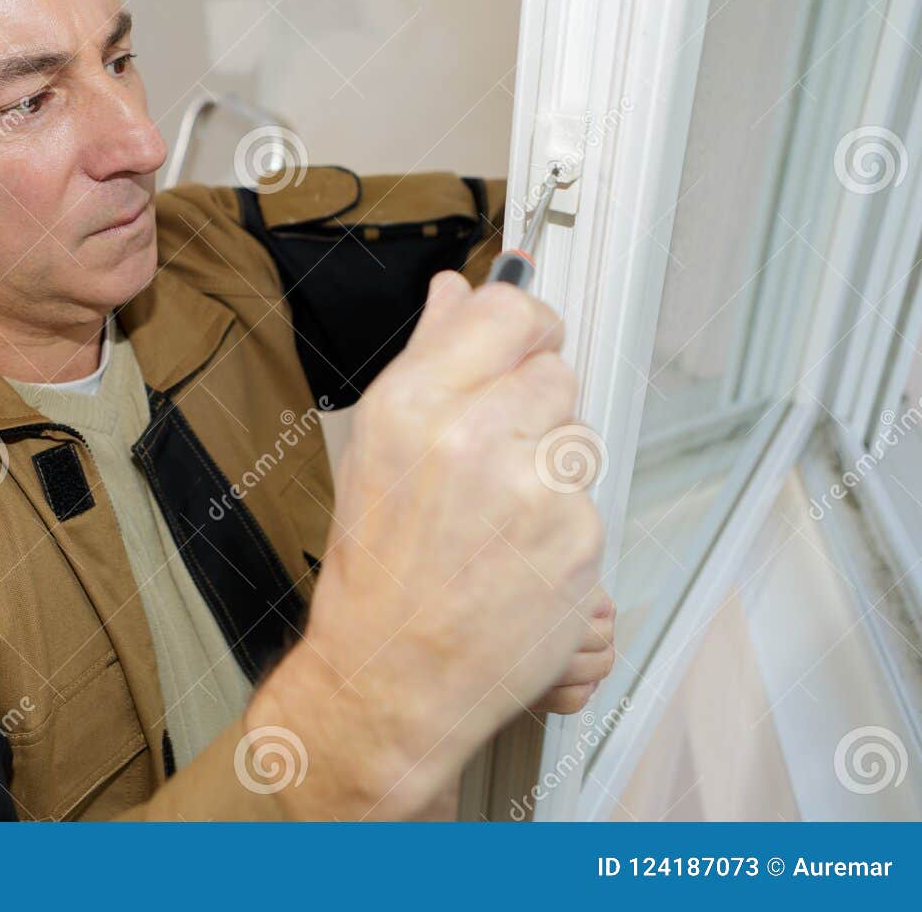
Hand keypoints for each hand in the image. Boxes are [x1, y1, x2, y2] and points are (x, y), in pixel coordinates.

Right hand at [247, 270, 604, 818]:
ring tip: (496, 518)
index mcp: (416, 402)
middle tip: (490, 463)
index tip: (525, 347)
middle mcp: (475, 436)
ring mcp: (534, 490)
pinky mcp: (578, 540)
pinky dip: (562, 527)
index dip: (527, 329)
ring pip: (578, 440)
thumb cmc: (378, 567)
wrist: (393, 673)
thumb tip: (455, 293)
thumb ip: (430, 357)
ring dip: (550, 469)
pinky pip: (589, 504)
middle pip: (556, 373)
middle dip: (532, 410)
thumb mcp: (376, 445)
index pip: (511, 313)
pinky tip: (515, 555)